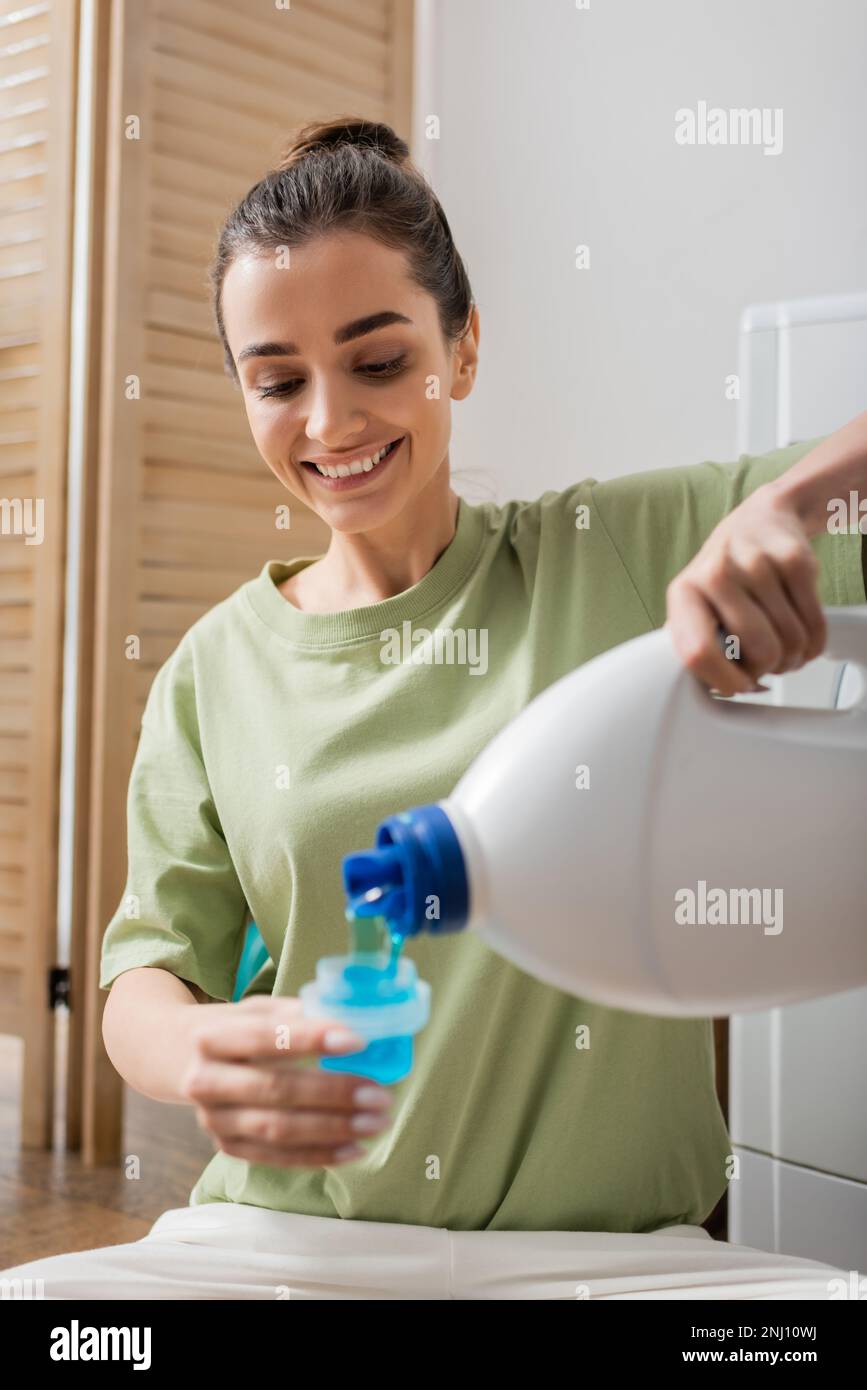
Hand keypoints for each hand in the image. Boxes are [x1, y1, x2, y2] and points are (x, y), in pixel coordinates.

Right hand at [179, 995, 391, 1166]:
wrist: (181, 1059)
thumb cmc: (238, 1029)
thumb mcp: (259, 1009)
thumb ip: (302, 1014)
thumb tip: (361, 1020)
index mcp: (213, 1037)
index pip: (266, 1036)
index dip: (311, 1038)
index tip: (357, 1040)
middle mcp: (205, 1080)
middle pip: (275, 1089)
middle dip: (333, 1093)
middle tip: (380, 1094)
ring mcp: (214, 1119)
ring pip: (278, 1129)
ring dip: (333, 1128)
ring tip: (377, 1122)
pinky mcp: (227, 1147)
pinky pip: (278, 1157)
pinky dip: (320, 1155)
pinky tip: (356, 1148)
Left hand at [665, 482, 826, 695]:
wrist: (762, 517)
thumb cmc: (726, 571)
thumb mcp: (696, 603)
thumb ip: (697, 643)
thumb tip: (720, 688)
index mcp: (684, 592)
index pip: (698, 652)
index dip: (724, 680)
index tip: (738, 686)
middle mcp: (717, 574)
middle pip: (758, 651)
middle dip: (769, 669)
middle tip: (769, 665)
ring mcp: (757, 564)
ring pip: (790, 640)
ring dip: (793, 657)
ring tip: (785, 649)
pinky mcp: (795, 560)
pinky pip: (814, 623)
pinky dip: (814, 642)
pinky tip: (804, 636)